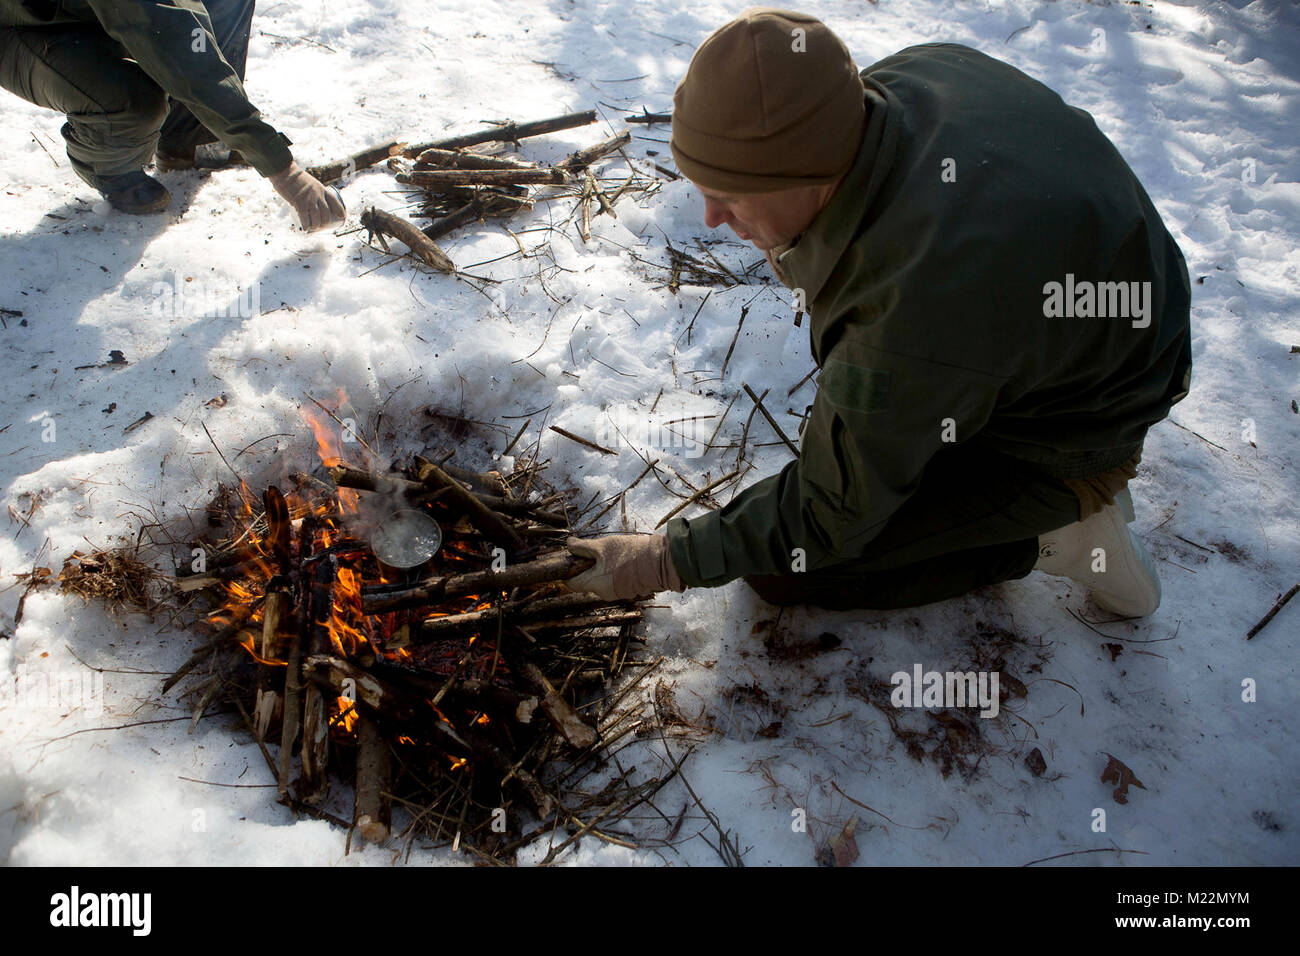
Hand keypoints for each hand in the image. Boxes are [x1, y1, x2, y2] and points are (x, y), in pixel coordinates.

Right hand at [267, 161, 345, 230]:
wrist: (285, 172)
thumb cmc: (295, 177)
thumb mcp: (310, 182)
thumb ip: (313, 192)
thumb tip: (311, 203)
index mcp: (321, 189)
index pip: (334, 201)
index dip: (340, 210)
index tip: (342, 216)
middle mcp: (318, 195)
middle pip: (326, 212)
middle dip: (325, 222)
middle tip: (322, 226)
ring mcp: (309, 200)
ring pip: (317, 217)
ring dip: (316, 225)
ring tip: (314, 228)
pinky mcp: (299, 203)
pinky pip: (305, 217)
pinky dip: (306, 224)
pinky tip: (306, 229)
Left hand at [565, 534, 684, 599]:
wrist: (659, 562)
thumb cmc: (629, 554)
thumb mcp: (603, 546)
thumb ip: (583, 547)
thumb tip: (569, 544)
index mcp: (594, 583)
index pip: (572, 583)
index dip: (568, 571)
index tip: (571, 560)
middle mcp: (604, 593)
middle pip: (587, 582)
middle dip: (588, 568)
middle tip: (594, 552)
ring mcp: (617, 594)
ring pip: (602, 582)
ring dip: (602, 570)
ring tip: (611, 554)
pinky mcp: (629, 591)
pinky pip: (614, 583)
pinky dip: (614, 573)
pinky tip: (622, 561)